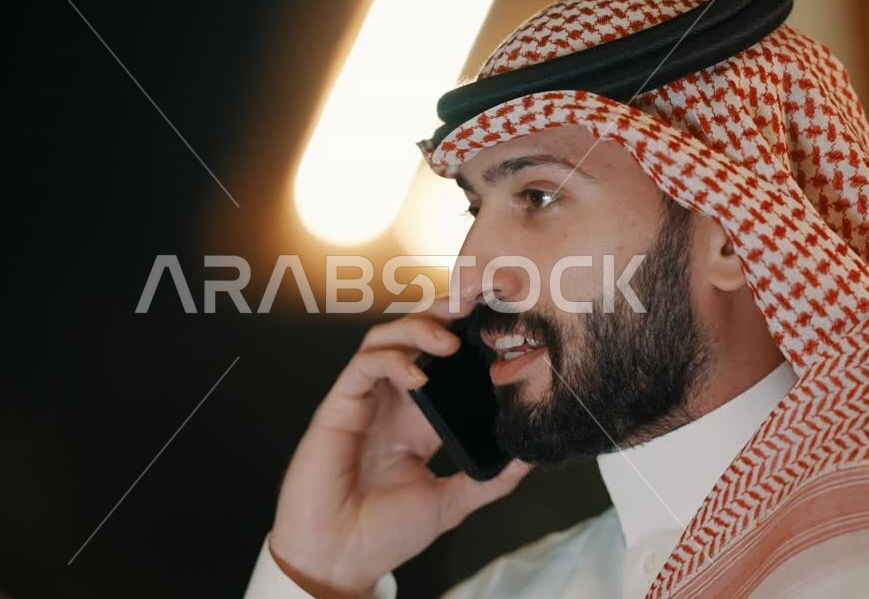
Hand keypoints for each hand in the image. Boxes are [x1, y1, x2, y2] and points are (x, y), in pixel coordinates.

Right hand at [268, 297, 530, 596]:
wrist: (339, 561)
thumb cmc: (382, 535)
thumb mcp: (449, 504)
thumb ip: (489, 481)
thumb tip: (529, 458)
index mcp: (417, 421)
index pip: (442, 364)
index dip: (465, 340)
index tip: (497, 328)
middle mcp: (390, 404)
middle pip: (412, 338)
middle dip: (442, 316)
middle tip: (474, 308)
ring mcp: (364, 402)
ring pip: (385, 339)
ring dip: (417, 329)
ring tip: (449, 340)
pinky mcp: (339, 407)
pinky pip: (363, 365)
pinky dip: (391, 359)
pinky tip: (416, 375)